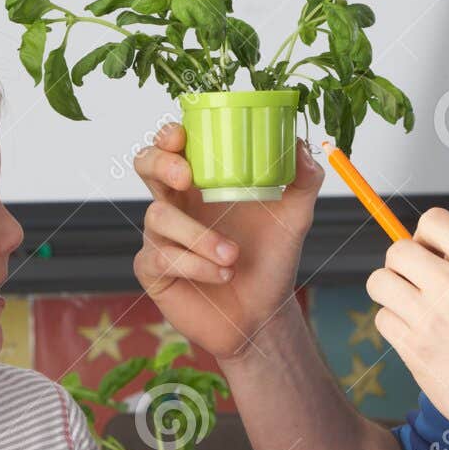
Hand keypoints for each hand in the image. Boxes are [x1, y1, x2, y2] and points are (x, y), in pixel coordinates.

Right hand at [133, 123, 322, 361]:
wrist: (264, 315)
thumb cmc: (271, 261)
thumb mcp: (294, 218)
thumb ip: (302, 180)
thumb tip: (301, 144)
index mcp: (204, 183)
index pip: (175, 146)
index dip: (169, 134)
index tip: (182, 135)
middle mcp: (177, 204)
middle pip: (145, 165)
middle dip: (159, 164)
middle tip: (186, 178)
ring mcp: (161, 237)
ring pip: (159, 217)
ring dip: (199, 236)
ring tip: (232, 256)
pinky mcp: (154, 270)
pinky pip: (162, 258)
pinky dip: (197, 266)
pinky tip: (223, 275)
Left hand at [365, 208, 448, 449]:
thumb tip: (432, 257)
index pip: (433, 220)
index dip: (425, 238)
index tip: (431, 257)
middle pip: (397, 251)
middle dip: (403, 266)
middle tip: (419, 287)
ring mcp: (432, 318)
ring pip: (379, 283)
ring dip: (392, 294)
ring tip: (414, 311)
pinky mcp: (416, 350)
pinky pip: (383, 320)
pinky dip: (395, 326)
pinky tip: (418, 338)